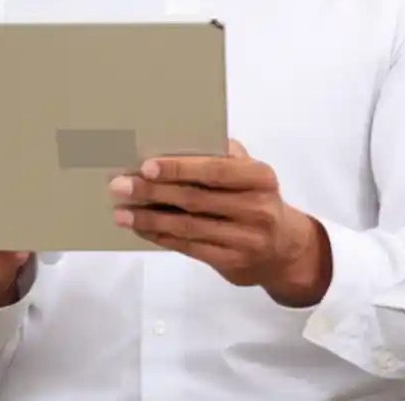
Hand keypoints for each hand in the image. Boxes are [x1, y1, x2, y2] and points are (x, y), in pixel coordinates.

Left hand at [108, 140, 332, 307]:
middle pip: (195, 199)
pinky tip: (140, 227)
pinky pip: (188, 247)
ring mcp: (246, 239)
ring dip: (149, 218)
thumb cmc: (255, 198)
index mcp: (260, 177)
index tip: (147, 166)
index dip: (180, 168)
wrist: (285, 249)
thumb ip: (220, 156)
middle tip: (119, 185)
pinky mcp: (232, 262)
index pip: (216, 169)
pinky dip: (159, 236)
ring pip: (187, 227)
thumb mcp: (248, 173)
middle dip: (152, 192)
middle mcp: (257, 208)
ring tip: (121, 211)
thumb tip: (171, 143)